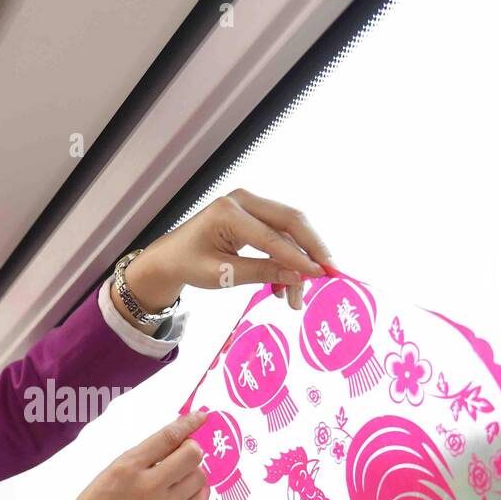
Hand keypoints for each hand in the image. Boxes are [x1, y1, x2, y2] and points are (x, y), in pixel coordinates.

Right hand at [45, 410, 209, 499]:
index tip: (201, 416)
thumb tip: (178, 441)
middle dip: (192, 449)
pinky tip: (189, 490)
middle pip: (192, 456)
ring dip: (194, 470)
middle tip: (182, 453)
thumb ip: (144, 456)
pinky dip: (200, 492)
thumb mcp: (113, 469)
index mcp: (129, 466)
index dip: (189, 423)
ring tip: (181, 475)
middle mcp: (148, 485)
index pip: (168, 437)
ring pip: (199, 478)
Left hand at [122, 188, 335, 311]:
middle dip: (312, 249)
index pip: (272, 236)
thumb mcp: (222, 275)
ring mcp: (251, 205)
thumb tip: (298, 277)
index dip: (299, 257)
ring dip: (298, 261)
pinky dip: (287, 259)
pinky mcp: (255, 214)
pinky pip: (280, 234)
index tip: (320, 275)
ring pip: (289, 229)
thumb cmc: (190, 264)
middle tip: (329, 274)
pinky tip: (282, 286)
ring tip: (295, 298)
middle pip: (291, 221)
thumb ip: (260, 273)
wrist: (171, 256)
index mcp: (229, 212)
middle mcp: (243, 201)